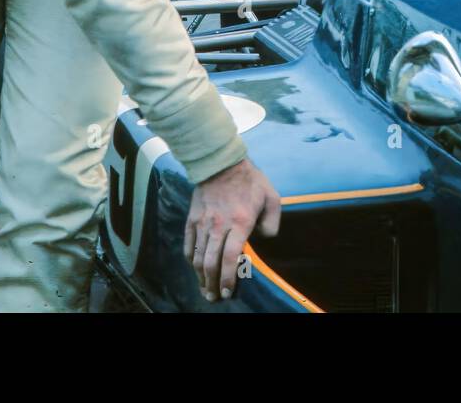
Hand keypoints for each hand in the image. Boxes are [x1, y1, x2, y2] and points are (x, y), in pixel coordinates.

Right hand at [183, 157, 280, 301]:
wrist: (221, 162)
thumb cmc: (250, 180)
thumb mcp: (272, 197)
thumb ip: (272, 222)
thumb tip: (266, 239)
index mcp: (240, 223)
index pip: (229, 258)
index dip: (227, 278)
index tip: (227, 292)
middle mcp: (218, 226)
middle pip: (211, 263)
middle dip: (211, 284)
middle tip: (213, 297)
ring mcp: (202, 223)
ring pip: (197, 257)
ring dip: (199, 277)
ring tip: (204, 289)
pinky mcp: (191, 219)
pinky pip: (188, 244)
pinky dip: (190, 259)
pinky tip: (194, 268)